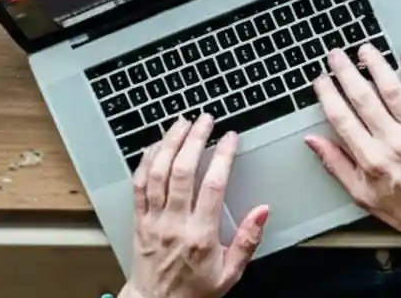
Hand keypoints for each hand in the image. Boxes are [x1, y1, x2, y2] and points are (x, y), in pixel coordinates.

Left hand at [119, 115, 268, 297]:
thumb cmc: (194, 290)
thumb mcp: (230, 273)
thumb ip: (248, 240)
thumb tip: (262, 211)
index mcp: (200, 235)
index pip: (212, 186)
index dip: (223, 156)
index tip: (231, 137)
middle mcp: (174, 224)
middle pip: (181, 171)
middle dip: (194, 139)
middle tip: (205, 119)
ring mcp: (153, 220)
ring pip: (157, 173)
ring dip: (169, 143)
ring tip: (181, 123)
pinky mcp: (139, 221)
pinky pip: (138, 185)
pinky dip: (146, 161)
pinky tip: (156, 146)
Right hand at [305, 46, 400, 258]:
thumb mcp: (362, 195)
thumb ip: (336, 164)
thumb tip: (313, 141)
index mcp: (371, 159)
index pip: (342, 118)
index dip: (328, 95)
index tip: (320, 80)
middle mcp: (393, 141)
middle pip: (364, 98)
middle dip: (346, 72)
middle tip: (336, 55)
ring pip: (394, 89)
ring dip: (377, 65)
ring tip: (366, 50)